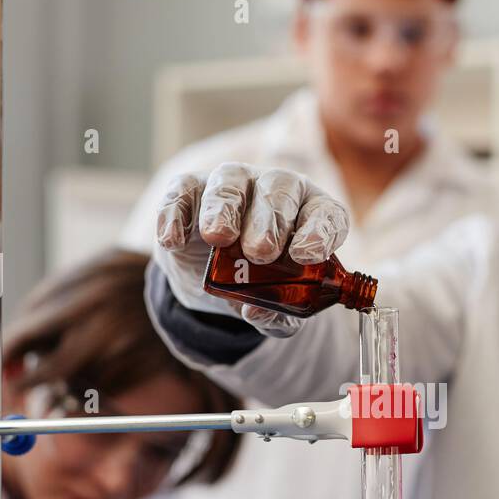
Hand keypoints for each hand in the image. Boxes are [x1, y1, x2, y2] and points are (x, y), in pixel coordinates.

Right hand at [152, 162, 350, 337]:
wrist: (214, 276)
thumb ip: (277, 316)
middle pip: (279, 190)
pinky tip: (172, 239)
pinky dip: (176, 213)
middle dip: (270, 220)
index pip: (325, 213)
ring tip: (219, 238)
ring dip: (225, 209)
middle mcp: (275, 190)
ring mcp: (233, 185)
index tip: (307, 255)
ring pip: (230, 181)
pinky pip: (182, 191)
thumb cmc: (260, 283)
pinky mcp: (190, 190)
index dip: (319, 230)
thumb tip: (258, 314)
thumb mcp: (274, 307)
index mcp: (309, 214)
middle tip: (261, 252)